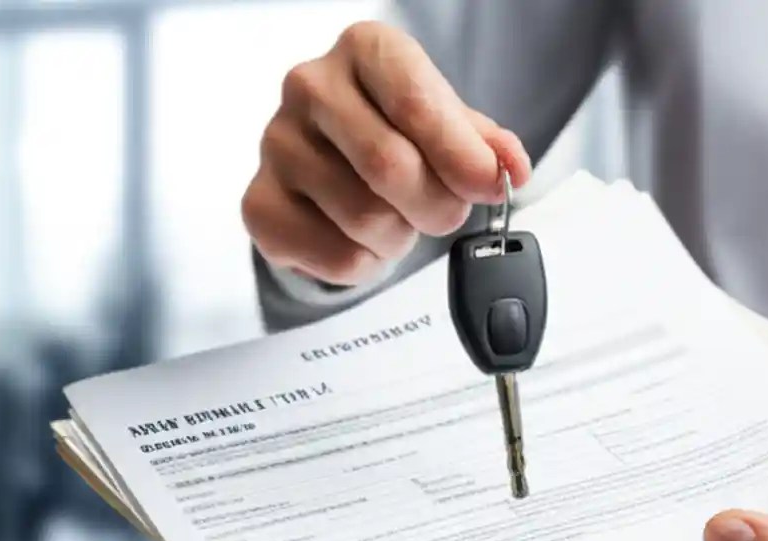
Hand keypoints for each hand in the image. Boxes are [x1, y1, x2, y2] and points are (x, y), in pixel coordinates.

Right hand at [241, 21, 531, 286]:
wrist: (322, 166)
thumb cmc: (389, 133)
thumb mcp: (444, 122)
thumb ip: (481, 144)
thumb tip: (508, 168)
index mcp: (363, 50)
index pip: (416, 103)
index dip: (460, 155)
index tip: (489, 186)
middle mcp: (309, 87)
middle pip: (389, 166)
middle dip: (436, 205)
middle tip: (446, 213)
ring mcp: (275, 146)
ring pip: (364, 218)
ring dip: (399, 236)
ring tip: (396, 221)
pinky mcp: (259, 205)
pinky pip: (335, 255)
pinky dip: (365, 263)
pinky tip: (360, 240)